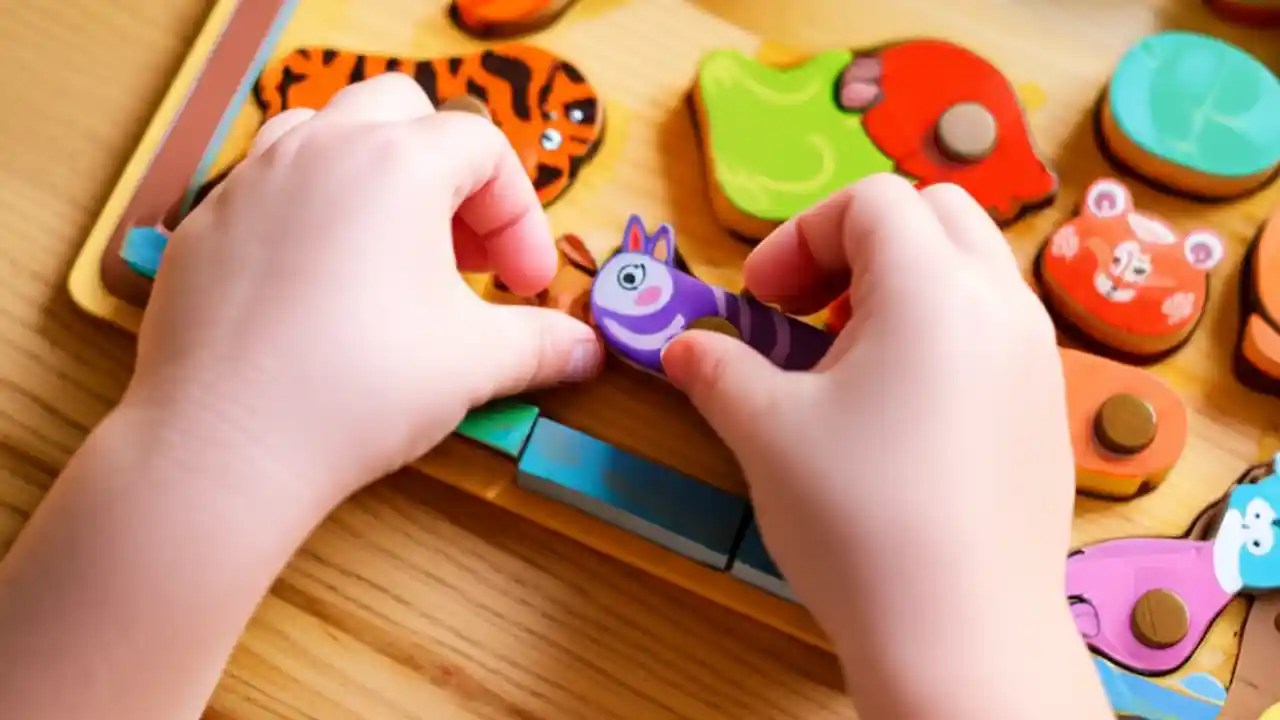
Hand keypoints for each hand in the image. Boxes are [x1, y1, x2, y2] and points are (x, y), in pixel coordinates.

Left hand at [128, 74, 601, 507]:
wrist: (227, 446)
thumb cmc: (363, 387)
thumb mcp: (475, 363)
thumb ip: (542, 343)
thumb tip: (587, 350)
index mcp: (398, 163)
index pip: (484, 149)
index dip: (521, 216)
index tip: (526, 286)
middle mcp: (320, 149)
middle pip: (402, 113)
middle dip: (448, 174)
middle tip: (464, 255)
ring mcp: (251, 181)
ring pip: (324, 134)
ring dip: (372, 176)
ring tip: (389, 252)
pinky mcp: (204, 225)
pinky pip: (269, 189)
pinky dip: (310, 215)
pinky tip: (319, 291)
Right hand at [662, 175, 1104, 716]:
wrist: (959, 634)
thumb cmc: (857, 518)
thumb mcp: (765, 431)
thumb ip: (716, 368)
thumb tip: (683, 348)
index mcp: (932, 288)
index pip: (870, 201)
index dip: (800, 236)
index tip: (761, 300)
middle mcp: (999, 305)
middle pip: (935, 212)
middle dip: (860, 243)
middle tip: (809, 310)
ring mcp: (1035, 357)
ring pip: (972, 270)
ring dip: (903, 286)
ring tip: (850, 363)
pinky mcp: (1044, 410)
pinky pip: (994, 331)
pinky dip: (941, 334)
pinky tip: (899, 413)